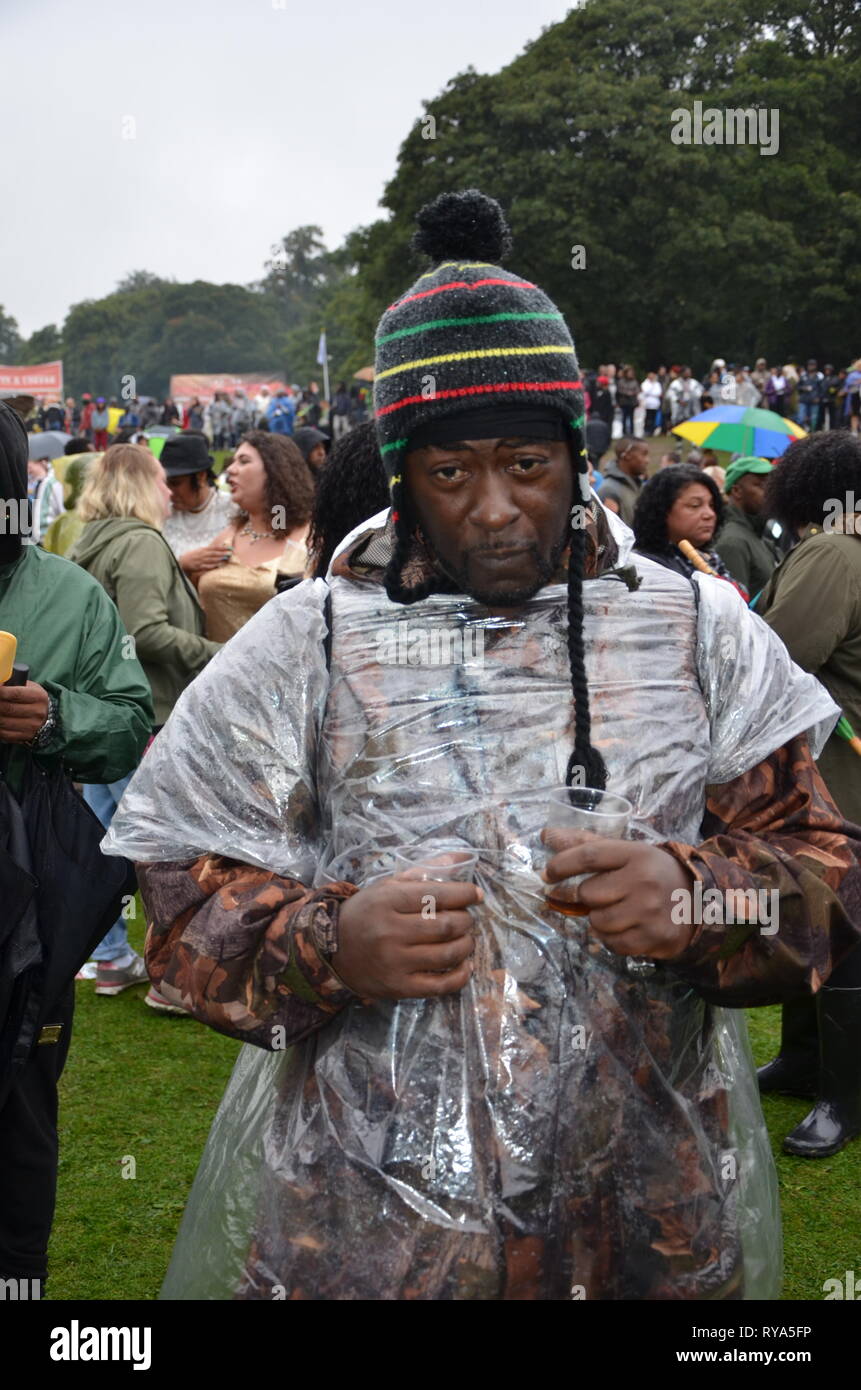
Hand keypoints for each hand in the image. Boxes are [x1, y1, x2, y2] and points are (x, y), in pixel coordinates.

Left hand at [0, 680, 50, 742]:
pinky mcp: (25, 736)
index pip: (16, 694)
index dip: (1, 691)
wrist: (45, 716)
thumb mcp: (29, 688)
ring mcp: (32, 726)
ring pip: (3, 721)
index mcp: (39, 697)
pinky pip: (4, 733)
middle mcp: (38, 712)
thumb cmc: (31, 699)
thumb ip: (14, 685)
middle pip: (8, 708)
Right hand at [180, 543, 231, 575]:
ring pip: (211, 559)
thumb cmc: (195, 556)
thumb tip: (220, 548)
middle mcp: (203, 554)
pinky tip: (218, 566)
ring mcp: (201, 560)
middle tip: (230, 553)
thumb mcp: (202, 550)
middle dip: (222, 553)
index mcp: (204, 550)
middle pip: (214, 553)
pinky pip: (206, 566)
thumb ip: (210, 550)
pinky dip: (212, 566)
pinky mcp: (199, 567)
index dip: (222, 548)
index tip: (230, 548)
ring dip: (219, 559)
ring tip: (226, 558)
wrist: (183, 561)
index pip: (215, 548)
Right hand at [332, 872, 481, 999]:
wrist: (330, 949)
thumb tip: (460, 857)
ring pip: (448, 954)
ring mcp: (395, 962)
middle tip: (467, 918)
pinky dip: (460, 975)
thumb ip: (423, 871)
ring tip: (466, 939)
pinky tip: (465, 965)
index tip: (476, 894)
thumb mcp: (387, 887)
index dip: (464, 894)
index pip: (437, 895)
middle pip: (447, 925)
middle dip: (466, 920)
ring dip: (467, 945)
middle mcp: (391, 931)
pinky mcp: (399, 987)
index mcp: (388, 901)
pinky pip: (440, 985)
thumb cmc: (365, 913)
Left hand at [541, 828, 694, 959]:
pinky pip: (612, 943)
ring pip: (597, 922)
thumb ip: (586, 844)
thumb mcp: (626, 852)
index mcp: (636, 854)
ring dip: (598, 920)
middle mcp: (644, 881)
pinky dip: (611, 939)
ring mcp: (649, 912)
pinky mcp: (653, 938)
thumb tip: (546, 834)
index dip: (562, 865)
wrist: (698, 900)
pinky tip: (626, 927)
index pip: (589, 856)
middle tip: (599, 896)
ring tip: (616, 912)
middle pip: (588, 893)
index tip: (546, 874)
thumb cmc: (652, 873)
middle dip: (585, 897)